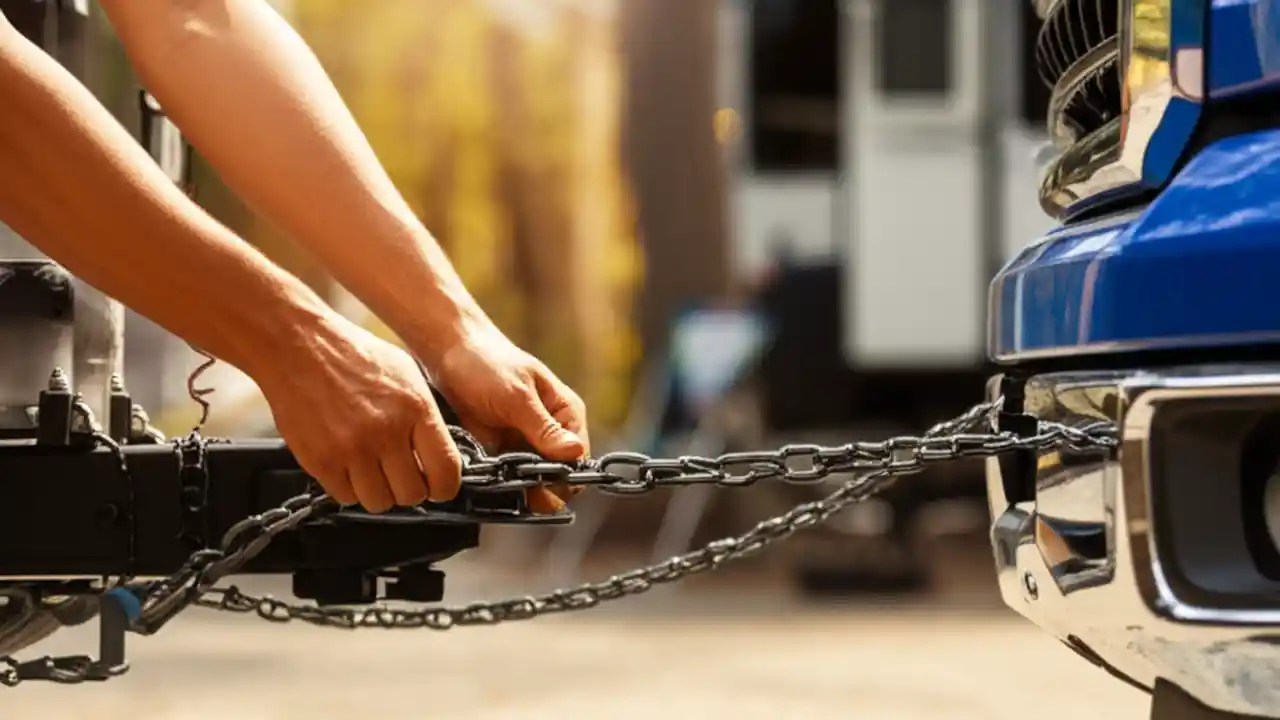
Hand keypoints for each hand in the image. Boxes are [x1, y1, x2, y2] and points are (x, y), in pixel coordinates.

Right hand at [256, 316, 460, 512]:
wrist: (298, 346)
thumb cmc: (352, 354)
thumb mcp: (406, 372)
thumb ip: (426, 414)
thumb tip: (441, 452)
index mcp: (415, 408)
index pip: (445, 472)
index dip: (445, 487)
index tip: (438, 486)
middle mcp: (386, 433)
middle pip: (412, 495)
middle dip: (410, 490)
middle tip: (401, 475)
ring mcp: (351, 450)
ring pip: (379, 503)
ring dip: (379, 491)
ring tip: (373, 469)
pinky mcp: (320, 461)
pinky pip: (345, 497)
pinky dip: (349, 487)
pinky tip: (348, 464)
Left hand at [422, 324, 588, 513]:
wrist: (449, 353)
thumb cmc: (488, 363)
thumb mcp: (517, 396)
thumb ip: (543, 428)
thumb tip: (575, 453)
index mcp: (566, 414)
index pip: (578, 460)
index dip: (563, 477)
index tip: (540, 483)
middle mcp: (551, 433)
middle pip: (558, 477)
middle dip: (540, 487)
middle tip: (515, 486)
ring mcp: (525, 444)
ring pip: (532, 482)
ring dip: (517, 488)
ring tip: (498, 482)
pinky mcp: (501, 452)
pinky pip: (506, 479)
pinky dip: (498, 484)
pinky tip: (487, 481)